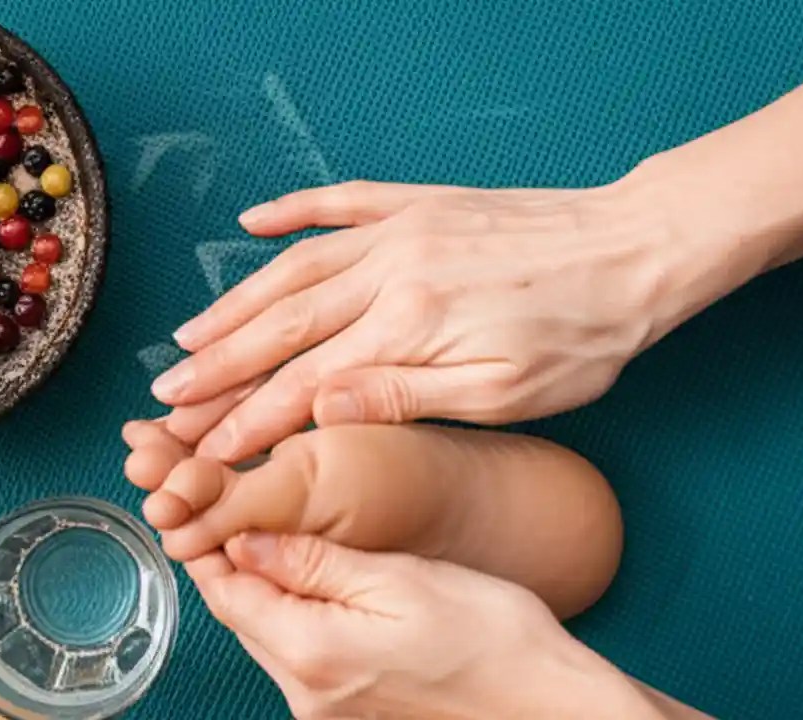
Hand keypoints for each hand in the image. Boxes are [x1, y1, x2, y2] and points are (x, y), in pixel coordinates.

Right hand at [153, 176, 760, 460]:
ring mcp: (401, 229)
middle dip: (218, 367)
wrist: (635, 249)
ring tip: (190, 335)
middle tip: (167, 396)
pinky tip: (251, 222)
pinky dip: (290, 211)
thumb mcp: (505, 392)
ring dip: (236, 303)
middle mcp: (390, 272)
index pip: (304, 384)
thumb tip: (319, 407)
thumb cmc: (581, 336)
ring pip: (295, 268)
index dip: (247, 421)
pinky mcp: (419, 203)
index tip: (203, 448)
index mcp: (409, 328)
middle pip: (282, 326)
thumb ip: (404, 398)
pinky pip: (340, 201)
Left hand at [187, 532, 660, 718]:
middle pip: (239, 614)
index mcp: (311, 651)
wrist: (547, 705)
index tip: (194, 496)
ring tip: (264, 530)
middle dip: (225, 558)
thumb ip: (315, 561)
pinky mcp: (345, 713)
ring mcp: (323, 709)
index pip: (226, 590)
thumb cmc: (492, 637)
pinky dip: (288, 613)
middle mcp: (305, 692)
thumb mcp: (400, 578)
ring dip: (255, 585)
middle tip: (220, 500)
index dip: (205, 539)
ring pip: (264, 633)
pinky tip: (309, 579)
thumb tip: (245, 536)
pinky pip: (296, 654)